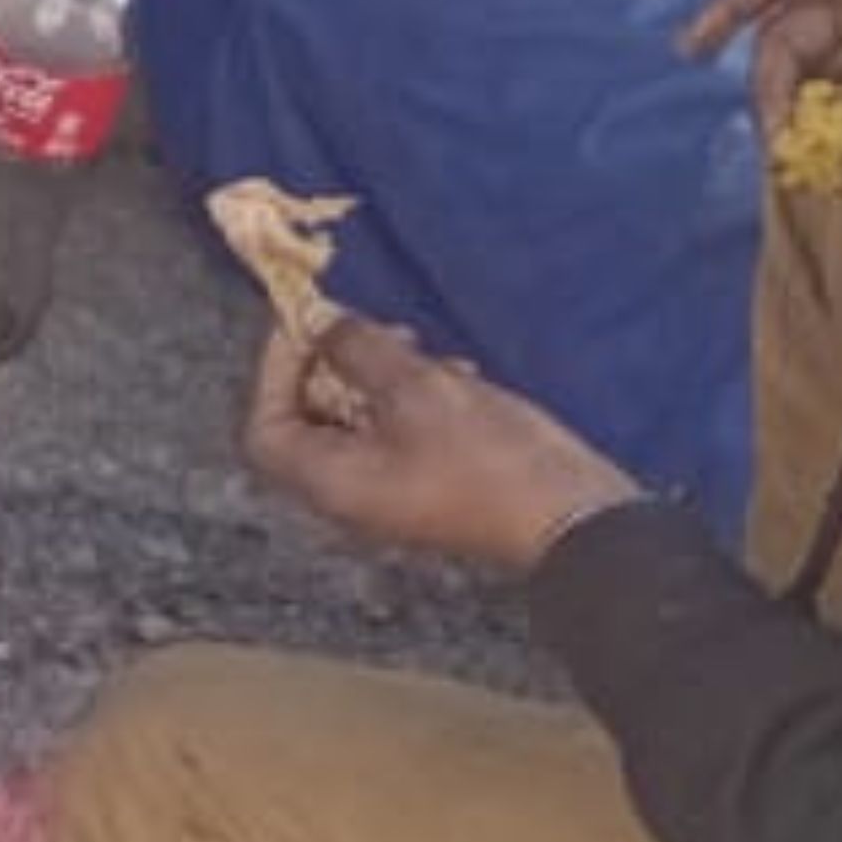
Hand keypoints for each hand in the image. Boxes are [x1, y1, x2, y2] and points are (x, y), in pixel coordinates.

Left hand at [244, 317, 640, 579]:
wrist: (573, 517)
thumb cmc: (486, 456)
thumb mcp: (416, 389)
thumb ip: (358, 350)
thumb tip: (322, 323)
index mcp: (332, 482)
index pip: (267, 429)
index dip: (276, 371)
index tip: (310, 324)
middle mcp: (352, 495)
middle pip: (312, 423)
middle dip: (333, 366)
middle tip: (369, 328)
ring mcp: (394, 495)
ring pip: (361, 423)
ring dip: (380, 377)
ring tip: (421, 346)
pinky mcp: (434, 486)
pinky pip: (401, 435)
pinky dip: (416, 399)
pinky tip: (458, 373)